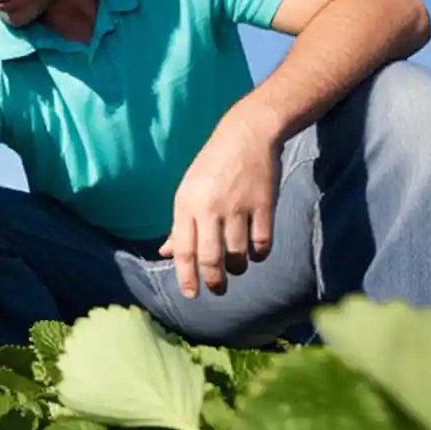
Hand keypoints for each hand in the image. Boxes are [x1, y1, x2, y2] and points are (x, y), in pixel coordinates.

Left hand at [159, 108, 281, 297]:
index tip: (191, 294)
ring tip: (236, 269)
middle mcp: (209, 208)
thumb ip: (179, 225)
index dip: (186, 276)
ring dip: (237, 268)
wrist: (246, 135)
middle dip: (213, 281)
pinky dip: (259, 254)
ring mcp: (238, 206)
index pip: (183, 249)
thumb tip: (167, 253)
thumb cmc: (212, 166)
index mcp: (186, 205)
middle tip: (217, 290)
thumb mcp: (187, 191)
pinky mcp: (263, 204)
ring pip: (237, 253)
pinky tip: (256, 254)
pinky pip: (262, 242)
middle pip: (210, 257)